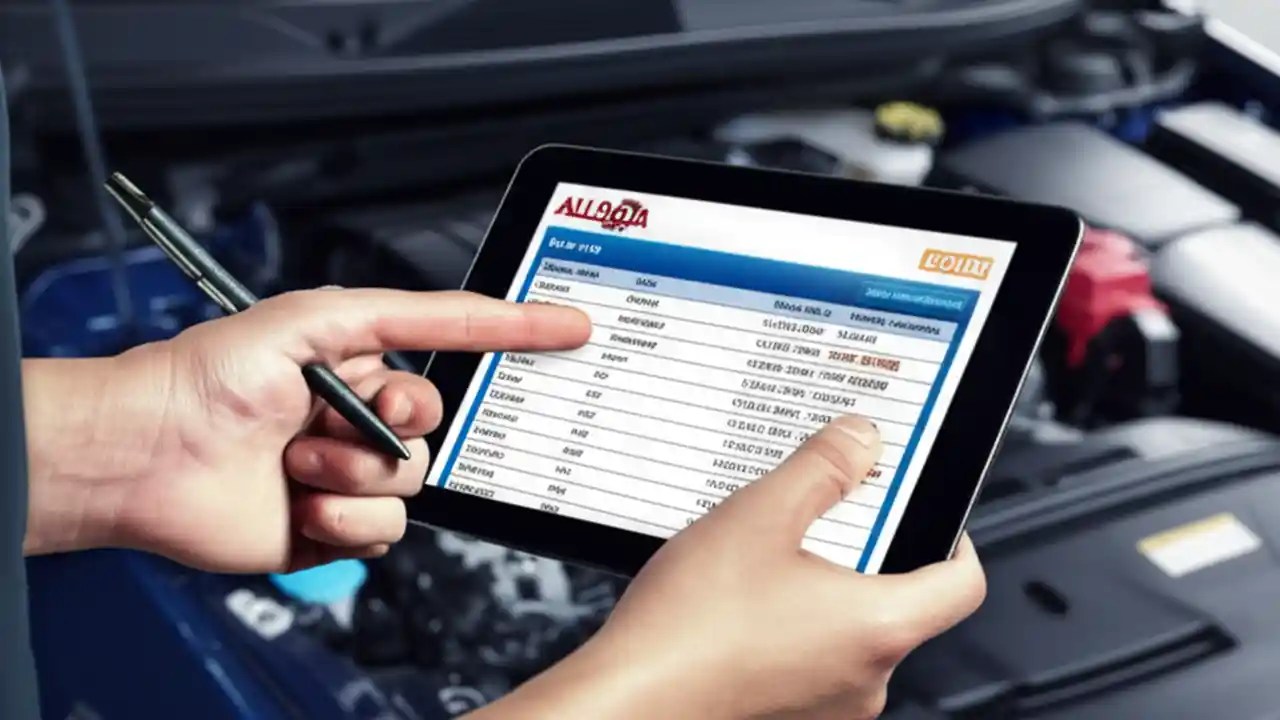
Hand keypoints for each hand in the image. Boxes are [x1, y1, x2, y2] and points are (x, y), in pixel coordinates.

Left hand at [23, 288, 588, 572]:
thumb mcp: (317, 317)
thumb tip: (474, 311)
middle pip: (436, 426)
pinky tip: (298, 503)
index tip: (572, 327)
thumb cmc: (213, 376)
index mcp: (362, 361)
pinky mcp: (334, 528)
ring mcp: (348, 475)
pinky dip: (342, 520)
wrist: (152, 455)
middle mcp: (361, 417)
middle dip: (393, 425)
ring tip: (297, 461)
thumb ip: (406, 314)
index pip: (458, 345)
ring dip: (354, 474)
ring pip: (411, 483)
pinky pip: (384, 531)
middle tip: (348, 415)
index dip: (517, 335)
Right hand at [473, 416, 984, 719]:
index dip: (954, 535)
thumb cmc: (689, 626)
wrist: (629, 698)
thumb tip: (862, 439)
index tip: (924, 508)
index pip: (963, 581)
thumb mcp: (760, 515)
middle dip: (864, 550)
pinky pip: (815, 655)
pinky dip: (794, 621)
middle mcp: (866, 677)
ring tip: (768, 555)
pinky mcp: (792, 712)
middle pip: (901, 598)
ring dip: (822, 585)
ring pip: (852, 627)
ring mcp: (830, 704)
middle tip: (821, 514)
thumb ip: (823, 468)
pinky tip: (744, 597)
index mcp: (878, 627)